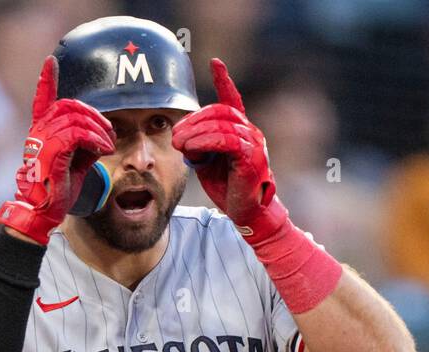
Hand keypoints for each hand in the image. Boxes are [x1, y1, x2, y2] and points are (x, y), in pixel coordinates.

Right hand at [0, 57, 115, 245]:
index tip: (50, 61)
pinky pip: (78, 134)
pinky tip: (103, 149)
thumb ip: (85, 144)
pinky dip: (95, 139)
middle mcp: (39, 131)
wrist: (44, 211)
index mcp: (42, 131)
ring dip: (99, 129)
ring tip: (108, 144)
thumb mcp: (76, 161)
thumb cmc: (59, 189)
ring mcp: (43, 140)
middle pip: (69, 105)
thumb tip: (102, 134)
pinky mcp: (52, 151)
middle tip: (108, 131)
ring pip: (76, 118)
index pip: (43, 98)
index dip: (47, 80)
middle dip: (94, 114)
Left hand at [172, 59, 287, 241]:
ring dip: (195, 132)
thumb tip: (181, 137)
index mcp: (241, 130)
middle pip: (219, 111)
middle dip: (193, 120)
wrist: (246, 213)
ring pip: (221, 125)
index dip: (224, 80)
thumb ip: (198, 145)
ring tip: (179, 143)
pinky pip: (226, 140)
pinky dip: (206, 141)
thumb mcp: (207, 162)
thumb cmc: (228, 188)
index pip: (233, 100)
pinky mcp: (251, 157)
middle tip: (175, 135)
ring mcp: (254, 143)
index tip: (214, 62)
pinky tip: (192, 148)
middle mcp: (250, 132)